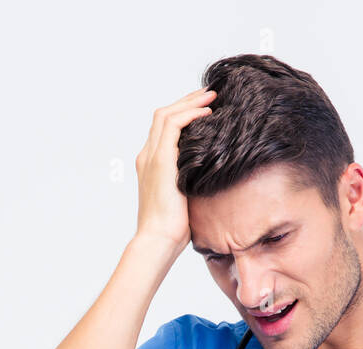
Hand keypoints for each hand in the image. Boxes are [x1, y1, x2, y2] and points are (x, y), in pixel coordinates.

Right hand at [133, 85, 216, 249]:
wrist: (158, 240)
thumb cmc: (173, 229)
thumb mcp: (184, 198)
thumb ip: (192, 181)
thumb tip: (214, 177)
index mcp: (151, 164)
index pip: (163, 128)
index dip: (183, 113)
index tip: (205, 109)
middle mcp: (147, 156)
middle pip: (163, 115)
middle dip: (187, 101)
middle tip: (210, 94)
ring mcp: (152, 157)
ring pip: (167, 115)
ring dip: (190, 102)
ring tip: (211, 98)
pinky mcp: (160, 161)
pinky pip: (173, 125)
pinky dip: (190, 114)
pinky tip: (207, 114)